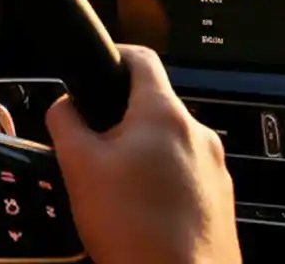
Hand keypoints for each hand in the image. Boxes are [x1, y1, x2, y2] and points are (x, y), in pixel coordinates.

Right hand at [46, 45, 240, 263]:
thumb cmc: (133, 228)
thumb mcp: (79, 166)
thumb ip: (65, 122)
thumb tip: (64, 105)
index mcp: (163, 114)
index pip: (140, 58)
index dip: (113, 55)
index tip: (97, 68)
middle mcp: (198, 134)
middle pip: (151, 106)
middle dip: (119, 122)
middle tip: (92, 151)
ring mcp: (215, 168)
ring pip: (167, 143)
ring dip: (140, 155)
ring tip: (115, 191)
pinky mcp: (220, 200)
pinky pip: (184, 176)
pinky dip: (160, 184)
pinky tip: (140, 213)